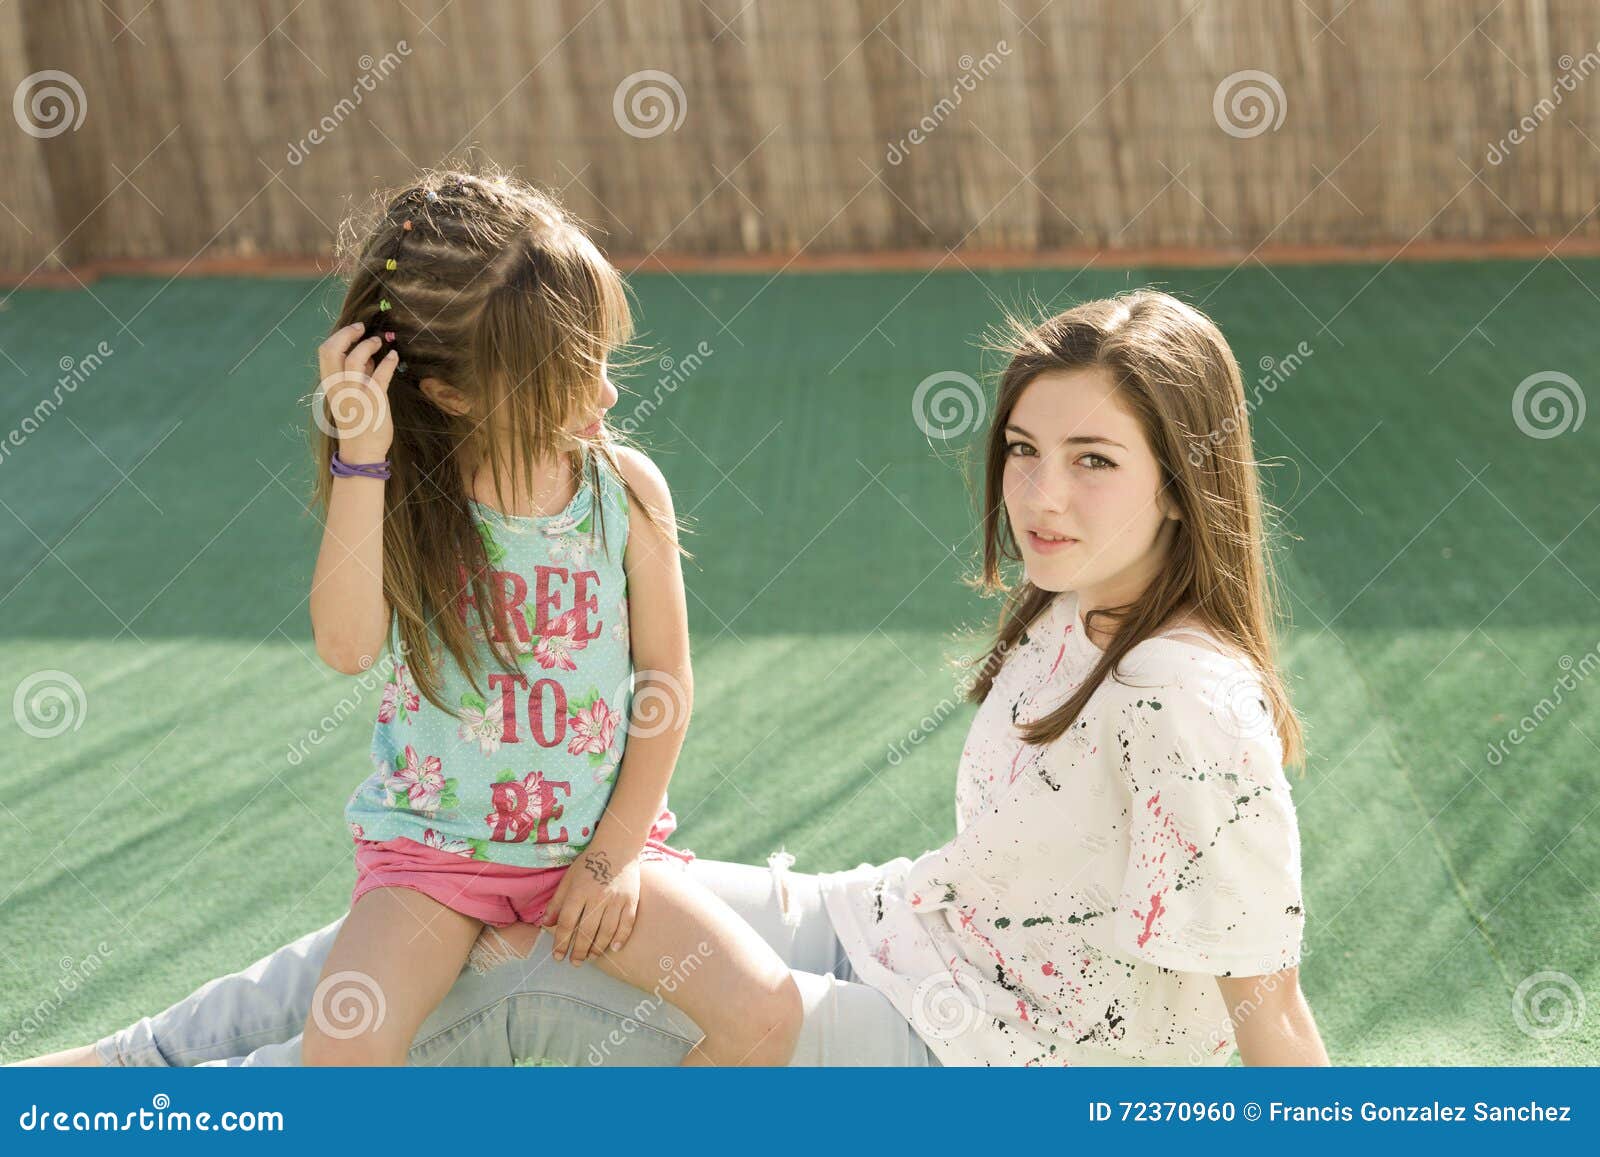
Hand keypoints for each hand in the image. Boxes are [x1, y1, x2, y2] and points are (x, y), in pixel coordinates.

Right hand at [317, 322, 397, 461]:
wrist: (362, 452)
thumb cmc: (356, 423)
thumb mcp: (350, 396)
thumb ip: (356, 375)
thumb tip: (366, 353)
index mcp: (330, 385)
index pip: (326, 352)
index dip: (340, 336)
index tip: (354, 330)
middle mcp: (339, 387)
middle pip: (332, 351)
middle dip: (348, 334)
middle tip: (363, 329)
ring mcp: (355, 394)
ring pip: (354, 360)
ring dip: (368, 345)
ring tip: (379, 341)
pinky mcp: (374, 401)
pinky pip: (380, 375)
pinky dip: (388, 362)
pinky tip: (394, 356)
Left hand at [540, 846, 640, 965]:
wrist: (618, 847)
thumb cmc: (589, 863)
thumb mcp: (568, 879)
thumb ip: (557, 902)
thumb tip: (545, 924)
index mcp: (579, 891)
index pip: (567, 922)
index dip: (560, 941)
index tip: (557, 955)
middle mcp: (598, 897)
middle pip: (586, 931)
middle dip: (578, 950)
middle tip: (574, 962)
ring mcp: (616, 900)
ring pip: (606, 931)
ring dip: (596, 948)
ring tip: (589, 957)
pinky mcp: (631, 900)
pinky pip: (627, 924)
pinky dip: (620, 938)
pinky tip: (613, 949)